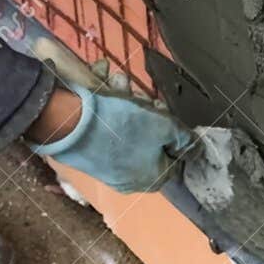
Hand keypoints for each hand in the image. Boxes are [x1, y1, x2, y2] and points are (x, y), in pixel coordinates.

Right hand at [29, 85, 193, 193]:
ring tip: (117, 84)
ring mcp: (107, 166)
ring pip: (126, 129)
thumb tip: (194, 148)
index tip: (165, 113)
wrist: (69, 121)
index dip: (174, 134)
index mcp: (151, 179)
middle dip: (148, 113)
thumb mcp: (164, 127)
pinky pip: (105, 127)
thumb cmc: (124, 125)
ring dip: (126, 102)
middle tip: (142, 97)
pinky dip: (107, 106)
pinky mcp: (89, 152)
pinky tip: (102, 84)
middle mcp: (129, 178)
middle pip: (150, 142)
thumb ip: (183, 138)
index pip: (174, 158)